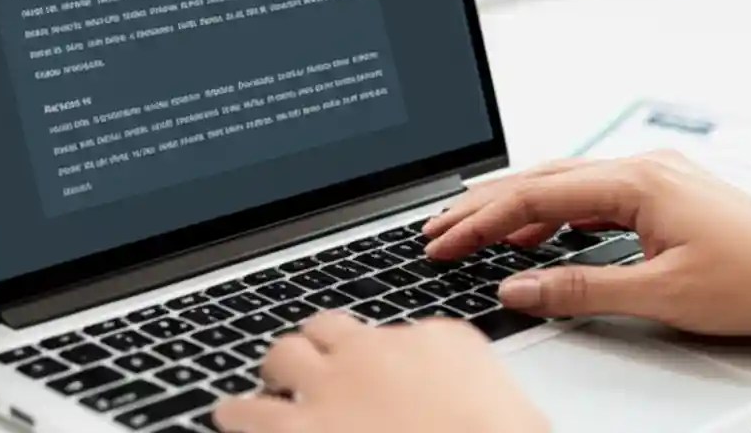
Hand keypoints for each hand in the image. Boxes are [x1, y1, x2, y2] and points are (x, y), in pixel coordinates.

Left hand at [214, 311, 548, 432]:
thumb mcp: (518, 415)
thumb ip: (485, 397)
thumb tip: (483, 411)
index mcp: (444, 342)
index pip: (405, 333)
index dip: (385, 359)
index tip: (386, 377)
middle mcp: (383, 351)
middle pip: (333, 328)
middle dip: (322, 349)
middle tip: (319, 376)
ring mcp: (335, 384)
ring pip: (285, 355)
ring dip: (279, 373)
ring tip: (272, 392)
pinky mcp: (296, 428)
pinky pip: (244, 411)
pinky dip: (235, 414)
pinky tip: (232, 418)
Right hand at [423, 151, 750, 334]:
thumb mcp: (660, 294)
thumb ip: (581, 289)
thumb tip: (519, 288)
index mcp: (636, 180)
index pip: (536, 195)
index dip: (482, 222)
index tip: (443, 242)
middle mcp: (642, 166)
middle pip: (542, 179)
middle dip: (485, 207)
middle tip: (438, 229)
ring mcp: (656, 176)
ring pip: (566, 184)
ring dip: (518, 208)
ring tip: (474, 232)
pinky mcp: (666, 193)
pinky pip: (594, 195)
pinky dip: (556, 213)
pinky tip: (541, 234)